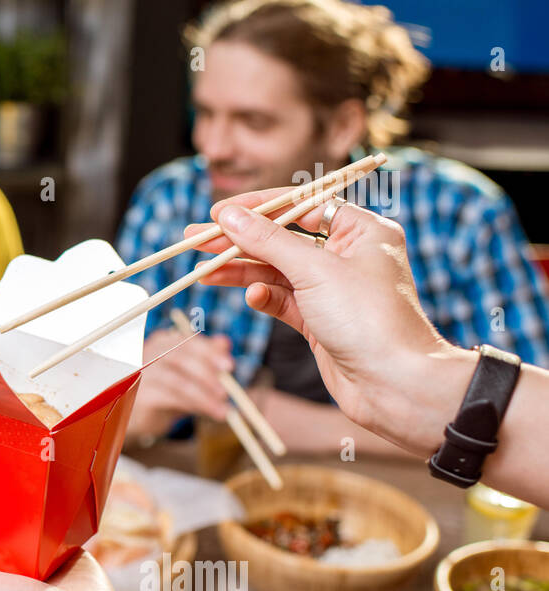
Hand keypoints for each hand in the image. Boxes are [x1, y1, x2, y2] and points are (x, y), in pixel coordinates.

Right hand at [127, 327, 232, 436]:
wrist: (136, 416)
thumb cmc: (163, 391)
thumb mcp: (187, 374)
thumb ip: (204, 357)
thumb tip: (224, 343)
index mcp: (161, 343)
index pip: (186, 341)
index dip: (209, 352)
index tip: (229, 366)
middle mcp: (148, 354)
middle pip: (180, 358)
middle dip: (207, 374)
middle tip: (226, 392)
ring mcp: (140, 375)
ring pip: (178, 382)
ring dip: (204, 397)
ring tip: (222, 411)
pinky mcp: (139, 396)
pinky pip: (170, 399)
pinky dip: (192, 406)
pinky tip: (207, 413)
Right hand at [188, 190, 459, 450]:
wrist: (396, 385)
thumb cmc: (369, 319)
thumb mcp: (314, 270)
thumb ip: (267, 240)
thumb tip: (227, 214)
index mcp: (361, 232)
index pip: (301, 205)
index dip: (258, 207)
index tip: (219, 212)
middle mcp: (348, 257)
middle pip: (282, 239)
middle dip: (239, 240)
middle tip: (195, 241)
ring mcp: (333, 291)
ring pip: (277, 272)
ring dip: (241, 271)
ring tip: (203, 272)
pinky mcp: (320, 322)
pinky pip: (283, 301)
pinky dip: (264, 298)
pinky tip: (251, 297)